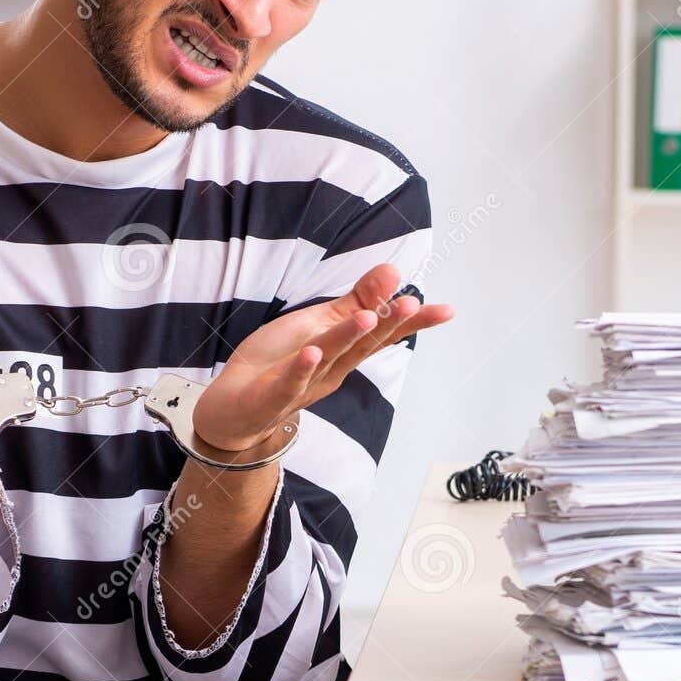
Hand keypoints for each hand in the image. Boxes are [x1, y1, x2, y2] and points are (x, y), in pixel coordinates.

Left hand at [193, 263, 452, 451]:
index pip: (383, 334)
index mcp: (344, 352)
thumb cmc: (280, 362)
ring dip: (349, 338)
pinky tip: (312, 351)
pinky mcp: (272, 396)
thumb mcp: (319, 325)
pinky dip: (301, 367)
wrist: (234, 409)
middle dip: (388, 325)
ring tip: (368, 317)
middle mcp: (331, 369)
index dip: (413, 322)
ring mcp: (303, 384)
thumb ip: (356, 301)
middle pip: (364, 346)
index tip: (446, 310)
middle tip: (413, 304)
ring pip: (330, 358)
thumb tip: (393, 270)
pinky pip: (289, 382)